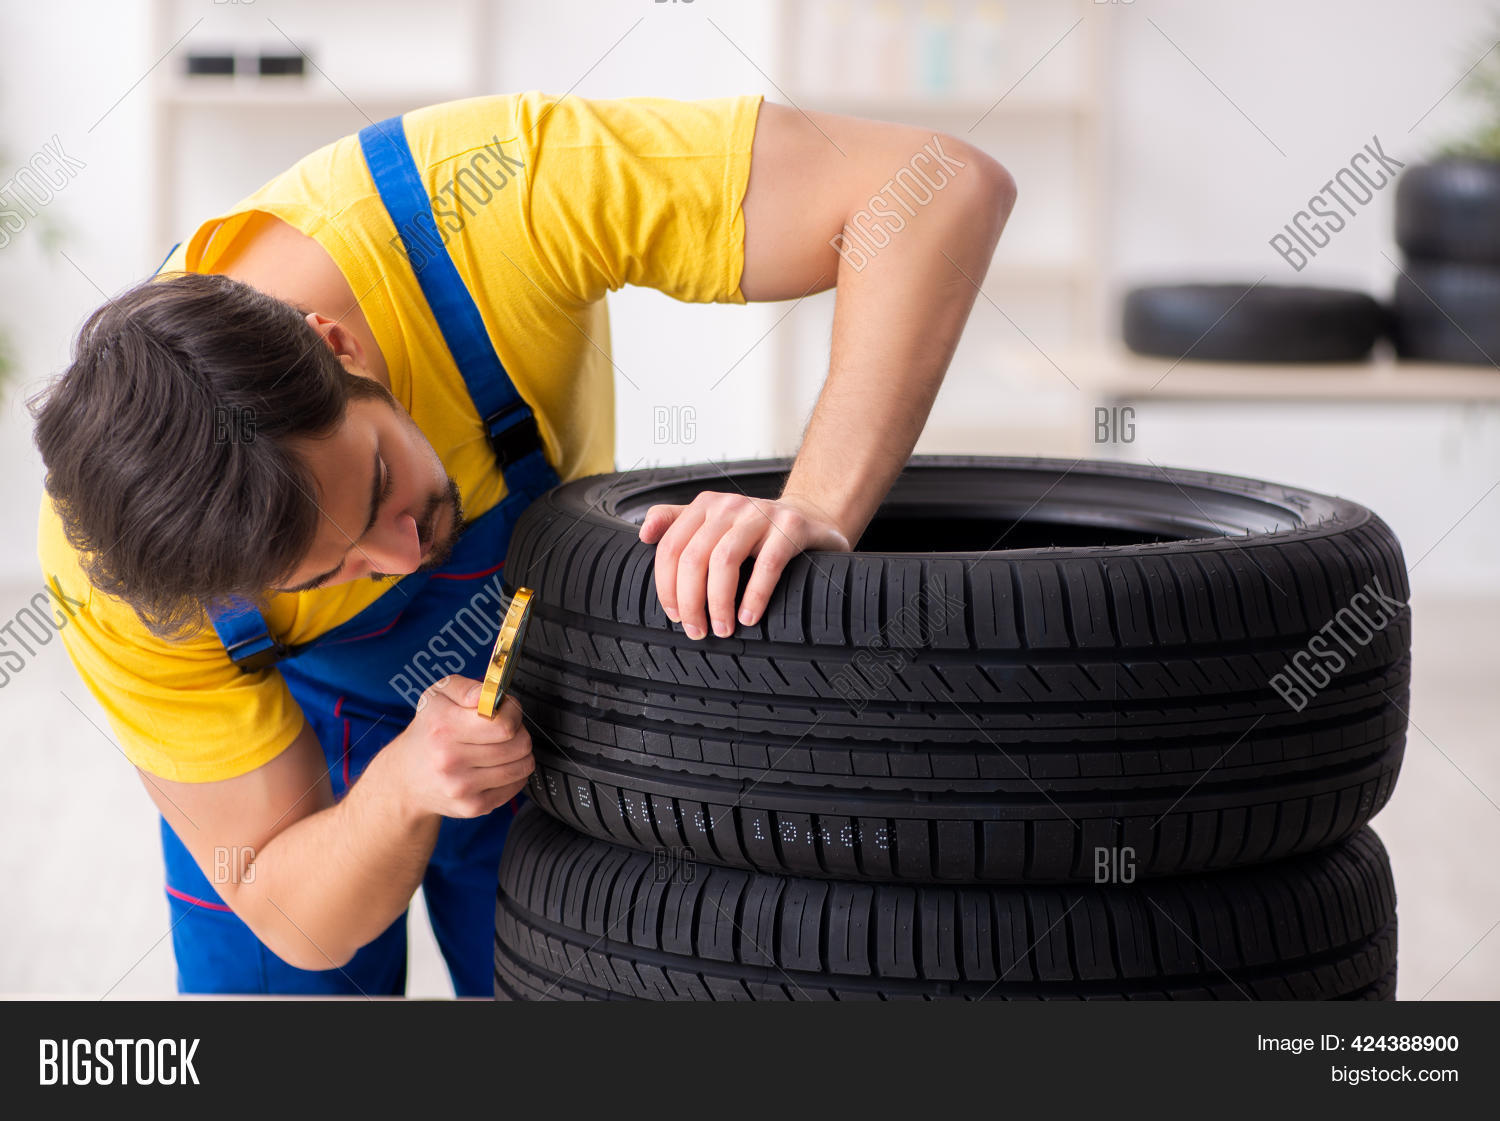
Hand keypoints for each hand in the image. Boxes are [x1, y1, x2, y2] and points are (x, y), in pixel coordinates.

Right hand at [390, 676, 533, 817]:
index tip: (505, 710)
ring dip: (520, 753)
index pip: (503, 724)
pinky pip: (516, 786)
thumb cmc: (428, 731)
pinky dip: (515, 773)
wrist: (406, 778)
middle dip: (519, 732)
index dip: (512, 713)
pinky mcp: (473, 806)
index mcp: (443, 728)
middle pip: (518, 745)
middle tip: (503, 729)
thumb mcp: (438, 696)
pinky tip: (497, 766)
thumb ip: (467, 688)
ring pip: (522, 766)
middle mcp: (450, 760)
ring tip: (502, 747)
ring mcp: (461, 787)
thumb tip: (491, 696)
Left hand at [638, 491, 850, 639]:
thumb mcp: (715, 522)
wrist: (811, 517)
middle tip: (697, 630)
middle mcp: (730, 506)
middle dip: (690, 601)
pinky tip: (749, 617)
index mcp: (705, 506)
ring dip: (718, 602)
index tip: (676, 616)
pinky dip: (755, 595)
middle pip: (693, 557)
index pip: (671, 548)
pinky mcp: (791, 527)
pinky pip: (767, 564)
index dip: (667, 586)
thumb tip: (644, 534)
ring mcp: (761, 513)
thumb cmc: (756, 530)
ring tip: (722, 629)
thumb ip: (676, 523)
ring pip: (725, 560)